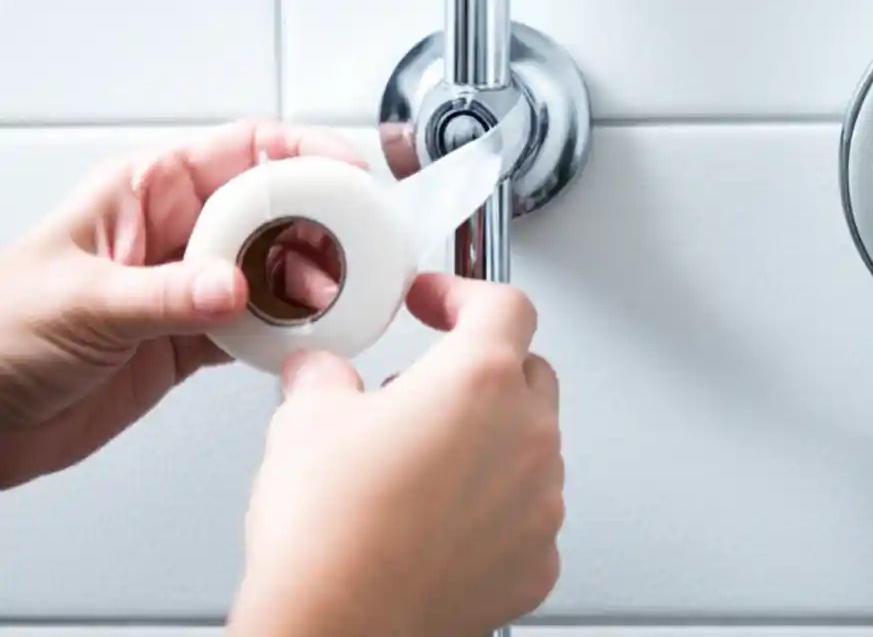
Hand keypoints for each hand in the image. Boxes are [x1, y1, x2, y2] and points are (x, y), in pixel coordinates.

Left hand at [0, 120, 362, 488]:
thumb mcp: (81, 303)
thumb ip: (165, 297)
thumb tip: (235, 286)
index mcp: (147, 193)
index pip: (243, 150)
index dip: (303, 153)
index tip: (349, 172)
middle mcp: (176, 234)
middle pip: (274, 210)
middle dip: (322, 225)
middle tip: (355, 251)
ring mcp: (190, 288)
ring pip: (275, 270)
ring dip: (310, 285)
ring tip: (337, 301)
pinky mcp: (195, 340)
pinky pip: (261, 328)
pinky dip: (290, 335)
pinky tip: (304, 340)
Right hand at [227, 274, 563, 636]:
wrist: (335, 628)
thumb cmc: (328, 535)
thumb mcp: (306, 421)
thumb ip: (324, 377)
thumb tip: (320, 373)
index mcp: (480, 380)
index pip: (504, 305)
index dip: (463, 295)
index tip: (436, 304)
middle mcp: (527, 436)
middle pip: (527, 373)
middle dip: (481, 370)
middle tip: (424, 390)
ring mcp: (541, 502)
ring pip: (531, 446)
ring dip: (489, 441)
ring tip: (421, 466)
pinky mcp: (538, 559)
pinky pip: (527, 513)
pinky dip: (494, 507)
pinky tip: (439, 521)